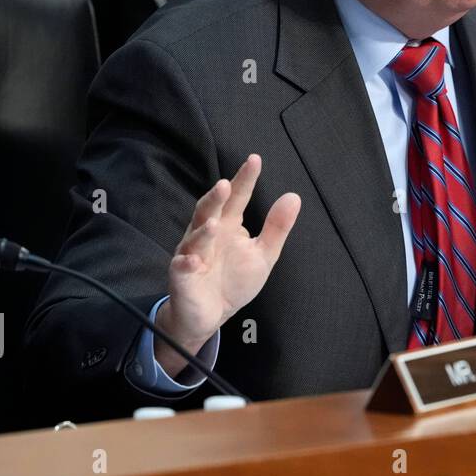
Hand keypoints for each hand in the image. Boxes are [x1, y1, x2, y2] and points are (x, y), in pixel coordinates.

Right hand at [154, 154, 299, 377]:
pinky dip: (185, 263)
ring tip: (214, 224)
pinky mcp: (182, 277)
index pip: (237, 198)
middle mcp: (207, 234)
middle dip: (215, 198)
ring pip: (194, 238)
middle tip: (225, 184)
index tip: (254, 160)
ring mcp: (192, 254)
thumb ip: (277, 227)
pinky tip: (191, 260)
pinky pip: (181, 268)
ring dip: (203, 231)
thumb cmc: (234, 280)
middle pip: (209, 211)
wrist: (212, 315)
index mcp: (228, 226)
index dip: (244, 180)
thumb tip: (294, 196)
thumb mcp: (263, 254)